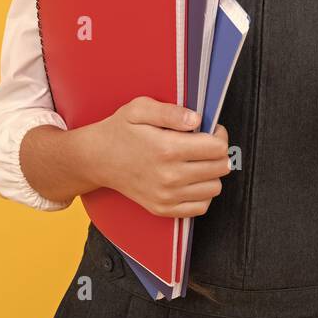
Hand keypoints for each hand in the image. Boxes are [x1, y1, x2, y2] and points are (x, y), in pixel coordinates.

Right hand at [89, 96, 230, 218]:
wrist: (96, 159)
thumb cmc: (119, 131)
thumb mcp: (140, 108)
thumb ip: (171, 111)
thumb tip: (197, 119)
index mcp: (167, 149)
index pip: (217, 148)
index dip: (219, 135)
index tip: (211, 130)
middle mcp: (169, 177)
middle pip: (220, 168)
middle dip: (219, 152)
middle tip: (205, 143)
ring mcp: (166, 196)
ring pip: (214, 188)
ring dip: (212, 173)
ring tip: (197, 161)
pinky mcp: (163, 209)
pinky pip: (200, 207)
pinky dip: (202, 193)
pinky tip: (192, 179)